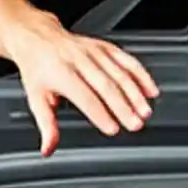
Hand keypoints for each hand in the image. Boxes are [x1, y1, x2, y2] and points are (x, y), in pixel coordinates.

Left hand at [5, 11, 158, 156]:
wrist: (37, 38)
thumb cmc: (38, 69)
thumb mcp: (35, 98)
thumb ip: (46, 125)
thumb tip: (48, 149)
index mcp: (60, 73)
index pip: (83, 96)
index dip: (99, 113)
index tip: (112, 129)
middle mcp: (78, 60)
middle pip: (104, 84)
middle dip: (122, 106)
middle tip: (135, 124)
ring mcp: (93, 51)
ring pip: (118, 72)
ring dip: (135, 92)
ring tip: (144, 111)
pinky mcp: (104, 46)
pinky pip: (125, 59)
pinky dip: (140, 74)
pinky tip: (151, 90)